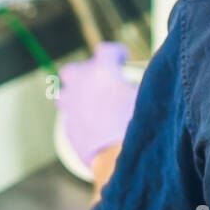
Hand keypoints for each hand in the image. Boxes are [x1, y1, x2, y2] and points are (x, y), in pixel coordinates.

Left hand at [56, 42, 138, 166]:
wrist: (120, 158)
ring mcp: (72, 108)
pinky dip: (80, 116)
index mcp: (103, 72)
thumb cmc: (139, 124)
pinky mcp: (70, 129)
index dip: (116, 53)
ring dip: (76, 95)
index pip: (105, 51)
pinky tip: (96, 124)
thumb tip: (133, 85)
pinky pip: (70, 117)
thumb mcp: (146, 96)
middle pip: (71, 70)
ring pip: (63, 94)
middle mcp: (82, 86)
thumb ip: (136, 86)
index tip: (123, 58)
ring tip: (93, 103)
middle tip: (100, 80)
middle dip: (84, 72)